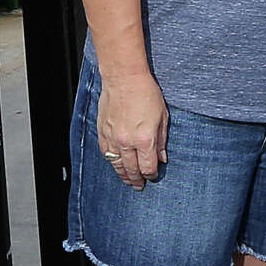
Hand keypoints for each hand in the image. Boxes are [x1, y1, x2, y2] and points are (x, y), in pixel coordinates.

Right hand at [96, 71, 168, 189]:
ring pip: (116, 164)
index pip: (148, 166)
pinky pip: (106, 153)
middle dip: (137, 179)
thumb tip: (162, 157)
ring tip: (128, 180)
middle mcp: (127, 142)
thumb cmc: (146, 93)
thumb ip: (162, 140)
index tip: (154, 176)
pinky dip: (111, 161)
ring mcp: (113, 138)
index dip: (151, 174)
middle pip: (131, 169)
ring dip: (122, 174)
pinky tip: (115, 164)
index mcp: (145, 139)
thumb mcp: (163, 116)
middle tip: (139, 186)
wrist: (124, 79)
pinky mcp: (103, 132)